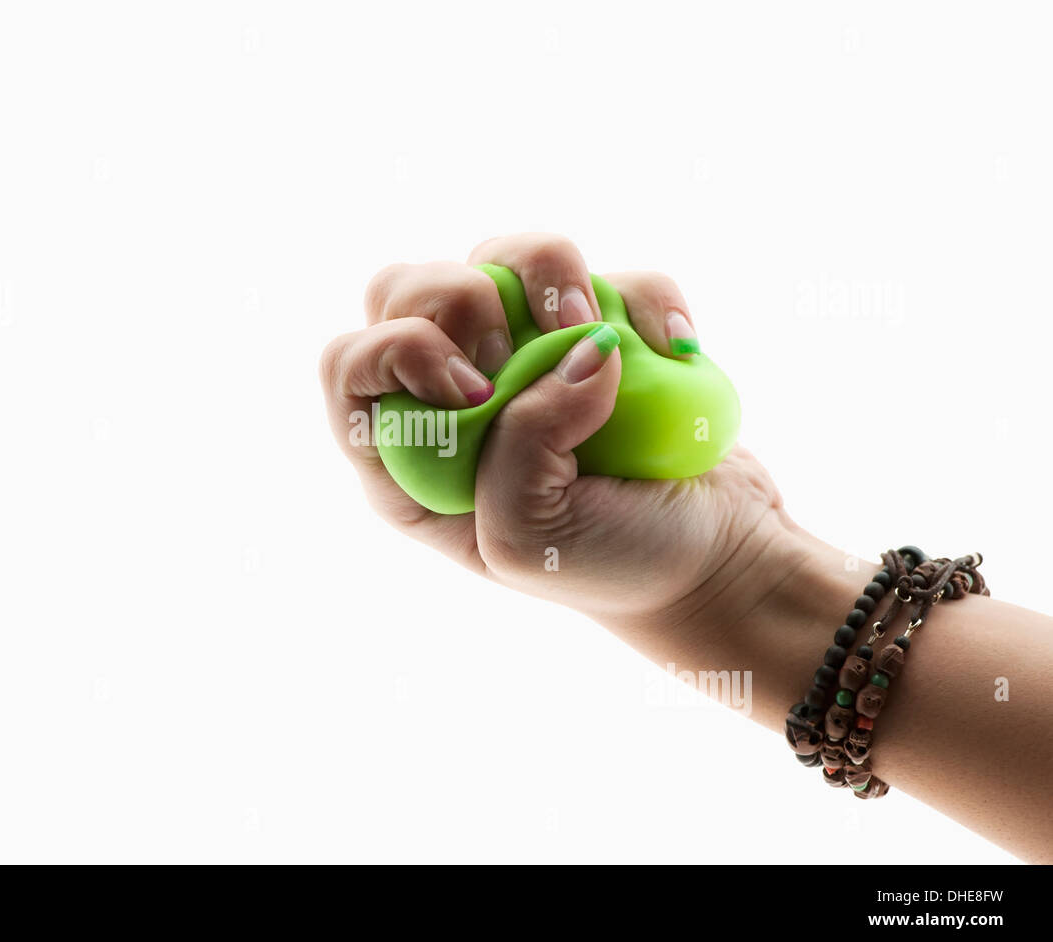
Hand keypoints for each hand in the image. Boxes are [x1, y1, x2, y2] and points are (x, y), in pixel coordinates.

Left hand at [319, 233, 794, 637]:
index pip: (348, 363)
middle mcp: (453, 395)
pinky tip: (678, 353)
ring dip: (554, 275)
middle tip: (526, 354)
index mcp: (409, 456)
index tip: (477, 392)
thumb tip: (581, 344)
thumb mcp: (530, 537)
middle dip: (466, 298)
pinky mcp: (596, 329)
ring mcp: (524, 352)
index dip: (398, 351)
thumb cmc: (607, 564)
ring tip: (609, 342)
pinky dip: (648, 298)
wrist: (715, 560)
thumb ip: (522, 445)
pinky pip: (606, 270)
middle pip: (406, 285)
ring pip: (499, 255)